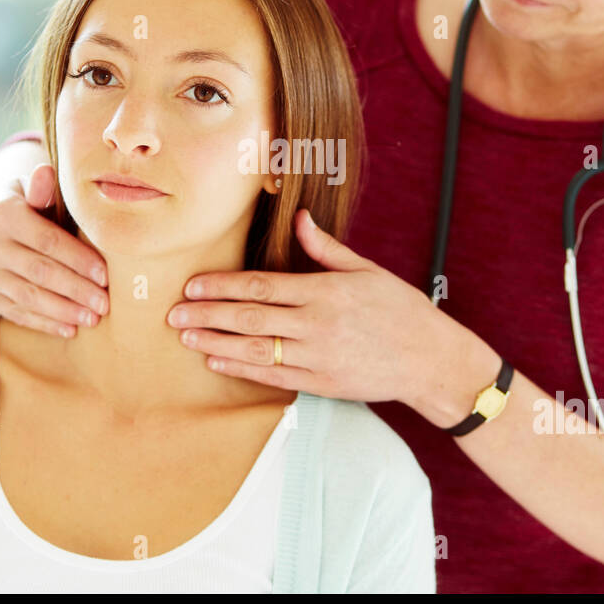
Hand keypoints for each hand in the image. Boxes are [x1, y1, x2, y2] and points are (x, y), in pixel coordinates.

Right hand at [0, 163, 109, 337]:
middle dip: (76, 290)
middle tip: (105, 304)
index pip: (47, 241)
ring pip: (27, 296)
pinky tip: (70, 329)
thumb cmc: (30, 205)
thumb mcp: (35, 191)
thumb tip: (46, 172)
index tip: (105, 276)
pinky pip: (16, 312)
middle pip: (40, 272)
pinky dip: (44, 323)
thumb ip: (43, 189)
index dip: (78, 260)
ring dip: (63, 311)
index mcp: (4, 213)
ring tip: (92, 319)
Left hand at [166, 208, 485, 416]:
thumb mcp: (367, 270)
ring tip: (186, 337)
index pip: (261, 286)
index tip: (193, 283)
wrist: (430, 360)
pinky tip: (217, 362)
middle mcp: (317, 325)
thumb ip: (327, 249)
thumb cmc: (401, 309)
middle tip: (173, 313)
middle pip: (249, 318)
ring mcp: (318, 357)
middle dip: (207, 314)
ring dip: (215, 343)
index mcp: (326, 291)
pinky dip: (241, 369)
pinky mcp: (322, 384)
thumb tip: (300, 219)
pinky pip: (273, 376)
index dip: (223, 285)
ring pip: (254, 350)